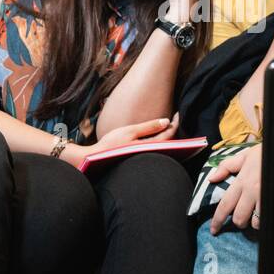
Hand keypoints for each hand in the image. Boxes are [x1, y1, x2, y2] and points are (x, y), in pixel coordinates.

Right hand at [64, 115, 179, 165]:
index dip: (175, 123)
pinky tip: (155, 135)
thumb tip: (166, 121)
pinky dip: (158, 140)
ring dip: (166, 135)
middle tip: (174, 118)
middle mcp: (150, 154)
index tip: (177, 114)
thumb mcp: (130, 131)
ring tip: (167, 125)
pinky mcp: (140, 158)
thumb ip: (149, 127)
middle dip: (172, 129)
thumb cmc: (111, 145)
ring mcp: (145, 157)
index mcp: (150, 148)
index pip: (169, 134)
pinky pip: (154, 148)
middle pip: (168, 141)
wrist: (96, 159)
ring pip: (162, 146)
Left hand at [209, 144, 262, 235]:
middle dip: (239, 222)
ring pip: (255, 223)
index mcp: (242, 181)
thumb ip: (226, 167)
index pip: (225, 205)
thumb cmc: (265, 153)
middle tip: (242, 217)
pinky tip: (267, 213)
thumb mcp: (244, 156)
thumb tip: (211, 179)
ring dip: (254, 222)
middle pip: (239, 218)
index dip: (217, 220)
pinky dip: (266, 220)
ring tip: (257, 215)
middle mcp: (252, 191)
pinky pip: (269, 219)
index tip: (213, 230)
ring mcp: (266, 197)